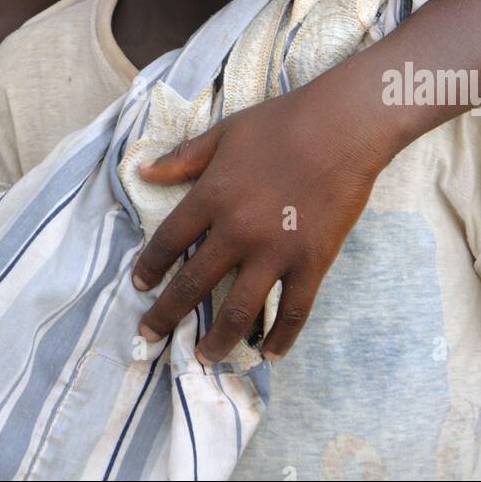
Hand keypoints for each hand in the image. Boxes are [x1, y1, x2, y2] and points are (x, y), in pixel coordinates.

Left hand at [131, 82, 388, 361]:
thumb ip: (182, 158)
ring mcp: (276, 250)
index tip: (139, 286)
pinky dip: (280, 337)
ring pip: (238, 310)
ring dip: (217, 340)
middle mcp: (237, 230)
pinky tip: (268, 353)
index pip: (169, 241)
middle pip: (192, 284)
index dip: (149, 267)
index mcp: (212, 195)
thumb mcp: (224, 133)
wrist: (342, 126)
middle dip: (166, 315)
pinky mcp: (312, 261)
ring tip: (204, 358)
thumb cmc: (280, 123)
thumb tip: (142, 171)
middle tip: (149, 335)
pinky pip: (293, 310)